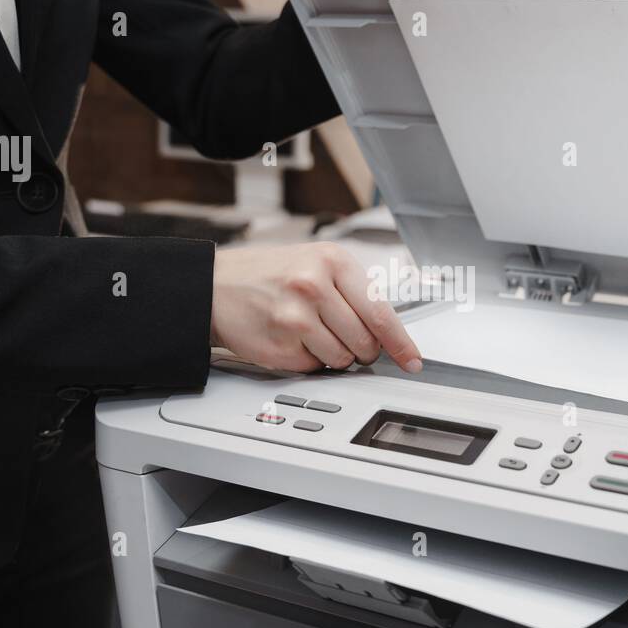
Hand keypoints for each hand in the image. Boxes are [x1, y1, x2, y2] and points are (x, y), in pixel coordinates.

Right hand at [211, 242, 422, 374]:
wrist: (215, 286)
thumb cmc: (269, 275)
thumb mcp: (315, 264)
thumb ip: (353, 291)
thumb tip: (390, 329)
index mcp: (332, 261)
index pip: (381, 312)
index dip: (401, 343)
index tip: (412, 360)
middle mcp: (314, 286)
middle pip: (366, 341)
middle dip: (362, 348)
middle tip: (342, 334)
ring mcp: (296, 317)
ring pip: (342, 358)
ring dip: (334, 354)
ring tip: (311, 330)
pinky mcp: (281, 344)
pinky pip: (314, 366)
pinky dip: (309, 359)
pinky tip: (292, 337)